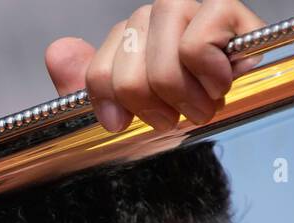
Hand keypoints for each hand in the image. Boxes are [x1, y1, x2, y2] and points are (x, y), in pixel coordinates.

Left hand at [45, 0, 265, 132]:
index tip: (126, 124)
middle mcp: (156, 18)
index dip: (111, 106)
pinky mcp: (226, 10)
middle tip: (175, 116)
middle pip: (130, 72)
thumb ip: (86, 87)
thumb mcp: (126, 114)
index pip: (100, 72)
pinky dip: (209, 75)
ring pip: (164, 61)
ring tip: (200, 105)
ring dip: (184, 97)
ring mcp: (191, 9)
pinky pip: (197, 45)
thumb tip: (58, 52)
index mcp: (130, 40)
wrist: (234, 139)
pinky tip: (220, 83)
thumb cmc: (181, 119)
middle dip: (152, 108)